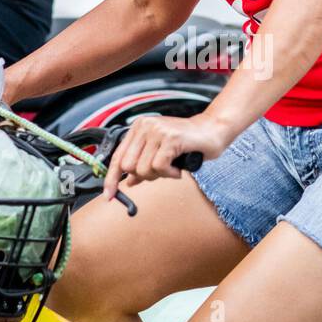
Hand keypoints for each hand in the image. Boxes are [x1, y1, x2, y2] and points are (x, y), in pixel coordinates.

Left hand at [102, 113, 230, 201]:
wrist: (213, 130)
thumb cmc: (189, 142)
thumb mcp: (161, 152)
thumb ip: (143, 164)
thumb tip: (128, 182)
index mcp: (139, 127)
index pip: (118, 157)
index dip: (111, 179)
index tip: (108, 195)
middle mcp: (145, 126)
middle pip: (128, 166)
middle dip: (144, 176)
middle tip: (161, 173)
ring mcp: (157, 131)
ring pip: (143, 169)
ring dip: (160, 175)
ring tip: (172, 168)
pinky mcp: (170, 138)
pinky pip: (159, 167)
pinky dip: (169, 174)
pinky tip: (178, 169)